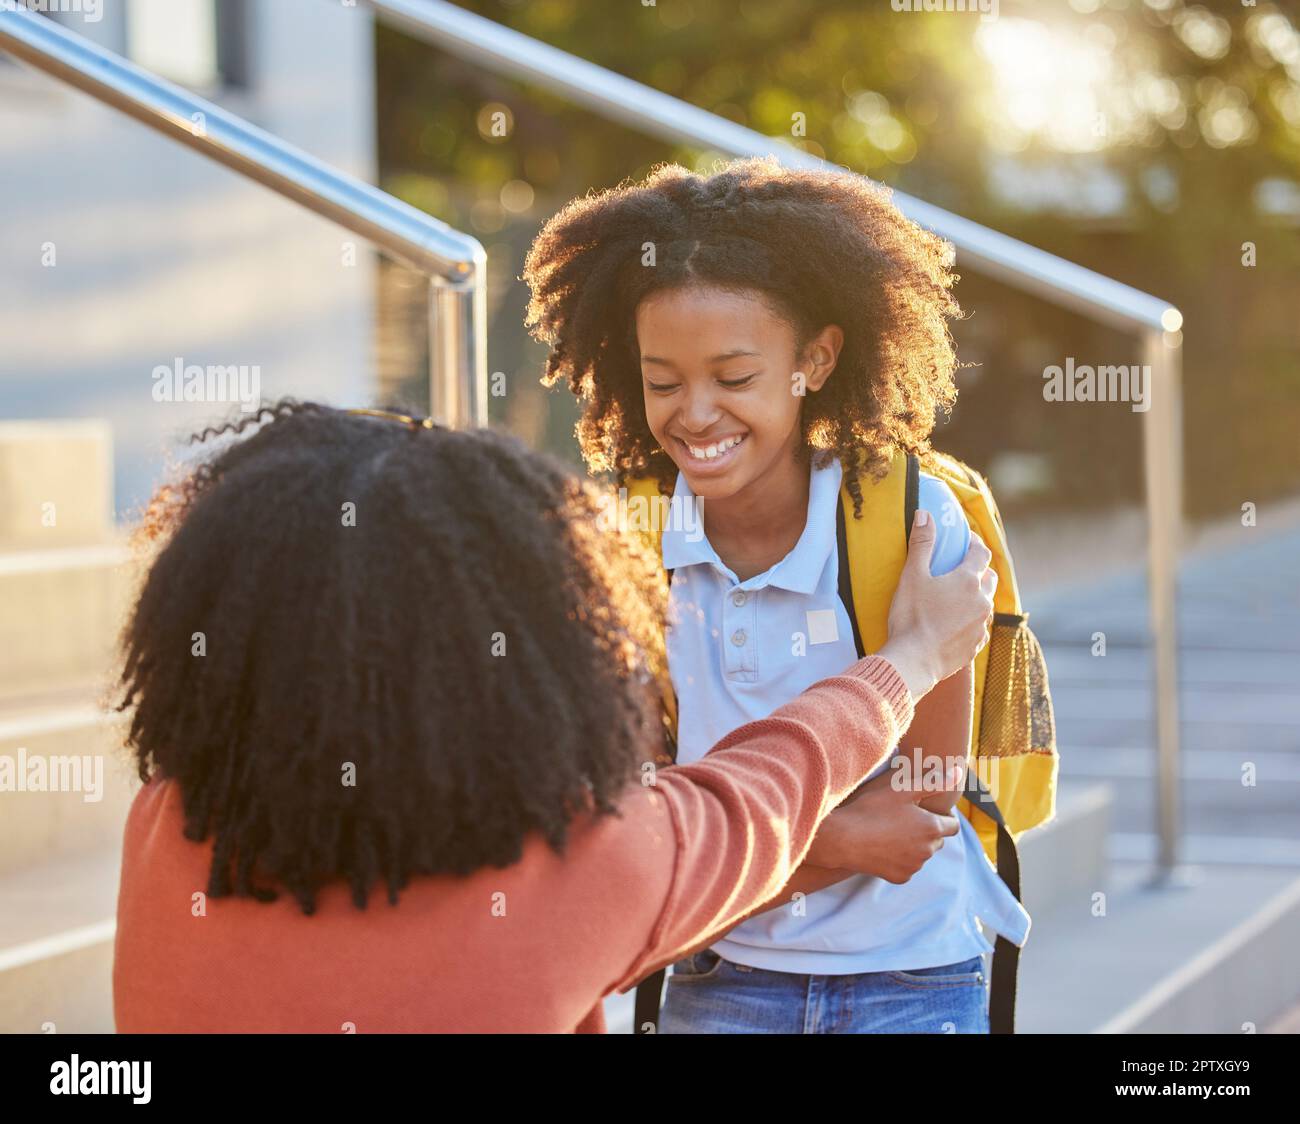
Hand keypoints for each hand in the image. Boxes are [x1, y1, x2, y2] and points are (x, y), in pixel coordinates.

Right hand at [807, 764, 962, 882]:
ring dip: (914, 845)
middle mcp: (928, 851)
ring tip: (891, 831)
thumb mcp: (902, 789)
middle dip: (927, 830)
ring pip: (921, 854)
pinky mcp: (900, 878)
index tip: (926, 810)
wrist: (843, 839)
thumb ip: (934, 782)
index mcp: (932, 828)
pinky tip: (884, 846)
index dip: (943, 816)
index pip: (953, 825)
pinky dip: (901, 859)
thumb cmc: (872, 809)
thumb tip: (959, 774)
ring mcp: (914, 866)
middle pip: (937, 840)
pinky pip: (907, 867)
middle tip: (904, 818)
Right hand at [877, 512, 995, 701]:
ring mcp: (981, 625)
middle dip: (979, 570)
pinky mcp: (975, 646)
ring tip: (957, 598)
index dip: (975, 543)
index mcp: (968, 580)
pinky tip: (955, 624)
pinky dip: (970, 621)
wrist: (913, 661)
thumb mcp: (912, 576)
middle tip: (962, 568)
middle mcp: (981, 601)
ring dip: (976, 597)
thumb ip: (922, 544)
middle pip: (989, 578)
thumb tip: (925, 514)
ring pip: (985, 604)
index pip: (981, 553)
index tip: (966, 539)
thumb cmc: (911, 616)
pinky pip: (979, 628)